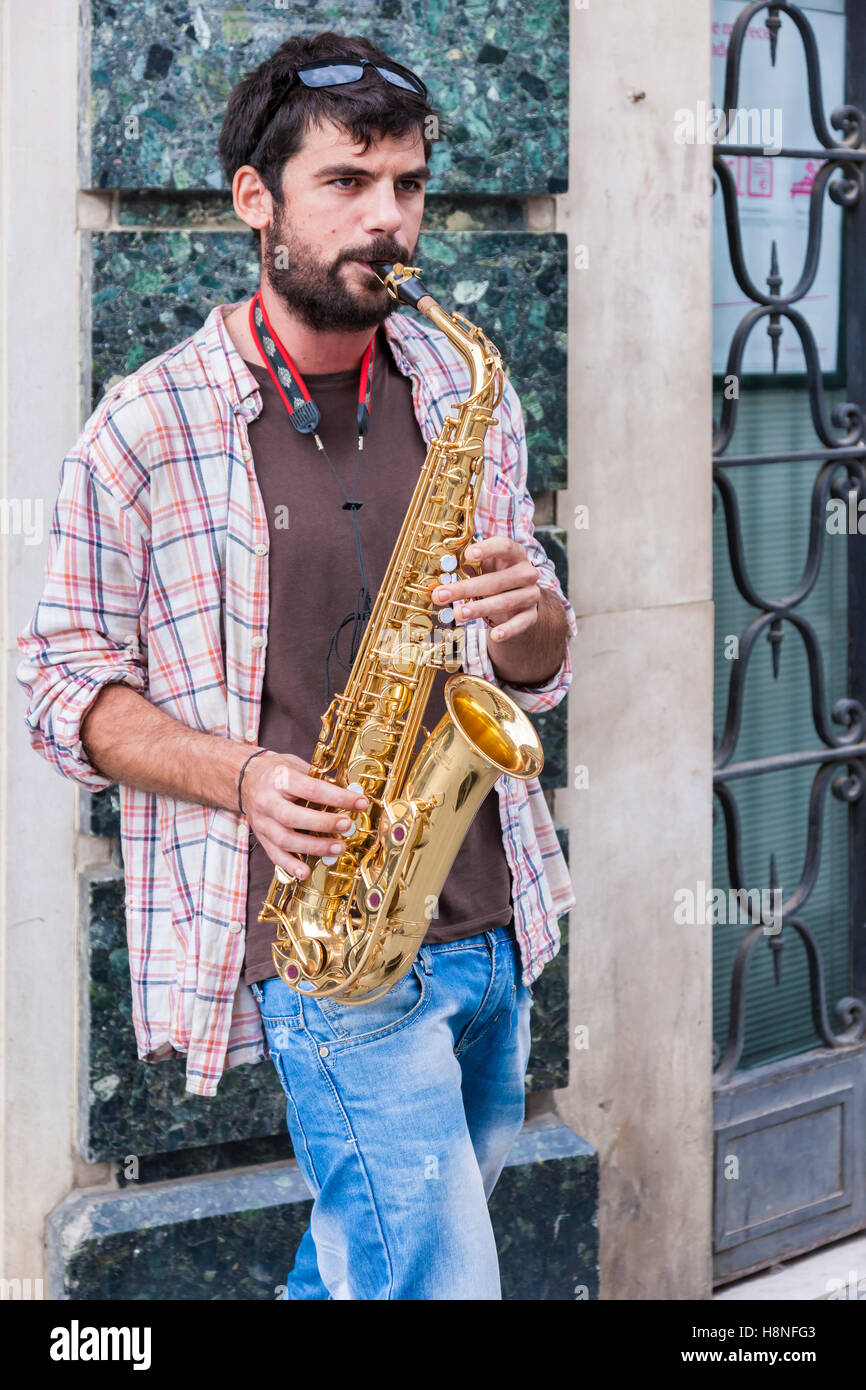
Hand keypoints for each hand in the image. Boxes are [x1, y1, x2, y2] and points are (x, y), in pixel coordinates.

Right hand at [242, 752, 368, 879]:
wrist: (246, 780)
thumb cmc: (277, 773)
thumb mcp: (297, 766)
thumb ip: (320, 780)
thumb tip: (350, 793)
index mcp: (279, 779)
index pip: (311, 789)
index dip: (338, 797)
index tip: (360, 802)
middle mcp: (267, 801)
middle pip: (293, 817)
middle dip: (323, 823)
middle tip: (347, 825)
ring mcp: (261, 822)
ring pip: (285, 840)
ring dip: (314, 847)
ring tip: (338, 848)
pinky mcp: (261, 838)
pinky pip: (275, 855)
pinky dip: (291, 865)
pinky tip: (306, 871)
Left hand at [432, 536, 540, 642]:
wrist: (520, 599)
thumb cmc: (496, 577)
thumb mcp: (485, 567)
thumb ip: (469, 565)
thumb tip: (444, 567)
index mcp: (514, 554)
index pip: (504, 546)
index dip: (487, 549)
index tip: (468, 555)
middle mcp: (526, 572)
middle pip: (497, 580)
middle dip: (467, 589)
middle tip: (442, 594)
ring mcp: (530, 594)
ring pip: (505, 602)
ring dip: (480, 609)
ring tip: (459, 614)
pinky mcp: (531, 615)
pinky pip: (520, 623)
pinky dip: (507, 630)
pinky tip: (494, 635)